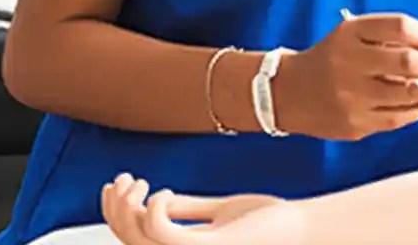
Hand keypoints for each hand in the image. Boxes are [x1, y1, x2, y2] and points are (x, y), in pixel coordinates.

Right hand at [101, 173, 303, 244]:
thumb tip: (154, 200)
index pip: (133, 241)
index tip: (119, 182)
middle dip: (114, 209)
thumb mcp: (219, 211)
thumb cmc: (267, 221)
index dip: (114, 214)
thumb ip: (188, 209)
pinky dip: (154, 211)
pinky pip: (164, 236)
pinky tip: (162, 193)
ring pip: (138, 240)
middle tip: (126, 179)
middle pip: (127, 241)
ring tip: (142, 182)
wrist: (303, 228)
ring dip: (128, 207)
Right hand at [273, 13, 417, 140]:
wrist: (288, 93)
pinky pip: (399, 119)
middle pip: (410, 63)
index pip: (402, 27)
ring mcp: (351, 97)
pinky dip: (417, 109)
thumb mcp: (357, 36)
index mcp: (351, 33)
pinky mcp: (355, 124)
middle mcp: (349, 62)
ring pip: (410, 95)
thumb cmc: (333, 59)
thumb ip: (399, 41)